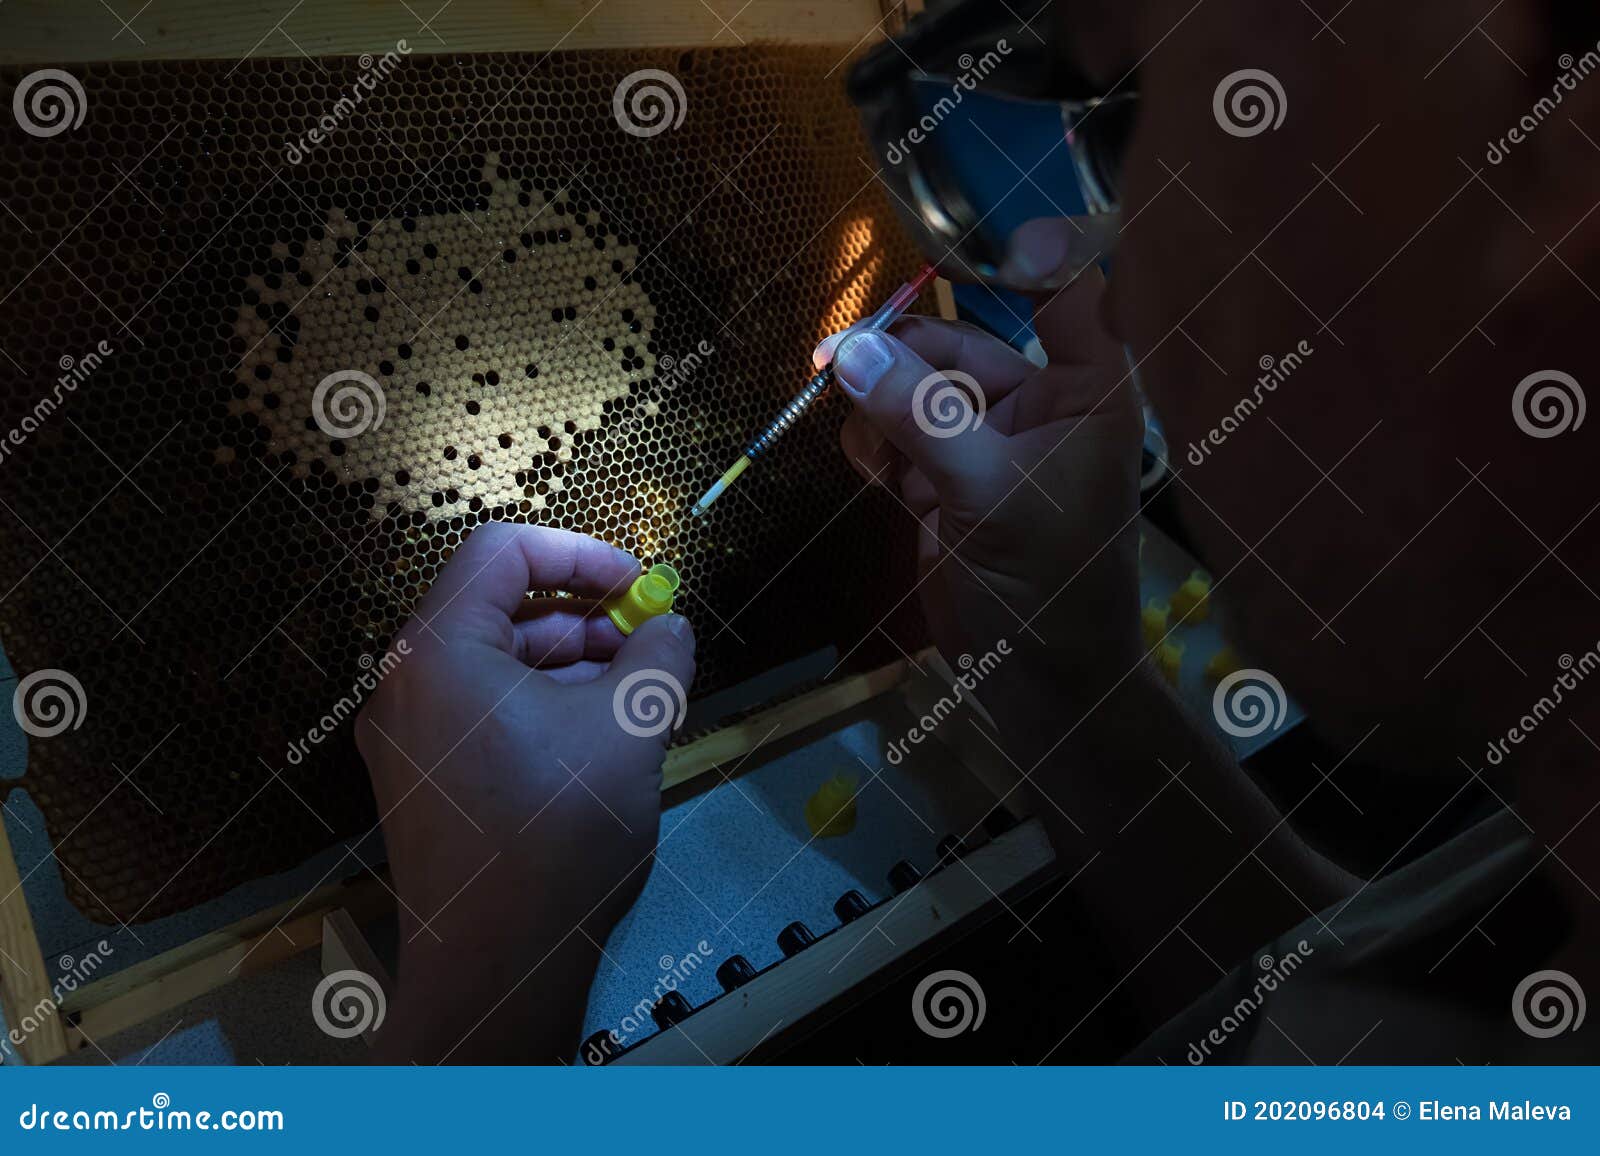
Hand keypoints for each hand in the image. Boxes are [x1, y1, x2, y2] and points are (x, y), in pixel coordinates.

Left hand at [356, 522, 694, 1060]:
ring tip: (635, 700)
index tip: (640, 585)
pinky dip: (540, 709)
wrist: (493, 971)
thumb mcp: (629, 730)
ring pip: (494, 665)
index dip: (581, 552)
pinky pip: (480, 714)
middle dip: (583, 616)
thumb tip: (669, 627)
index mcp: (437, 650)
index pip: (502, 549)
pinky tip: (598, 744)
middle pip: (497, 607)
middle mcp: (404, 685)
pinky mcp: (420, 784)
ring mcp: (404, 739)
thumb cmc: (556, 836)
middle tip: (649, 648)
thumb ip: (658, 658)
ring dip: (569, 666)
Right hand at [817, 231, 1143, 693]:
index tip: (969, 249)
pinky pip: (896, 433)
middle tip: (836, 353)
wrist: (1035, 686)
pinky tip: (865, 460)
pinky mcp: (942, 482)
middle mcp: (1040, 406)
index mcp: (1089, 391)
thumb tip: (849, 351)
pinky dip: (872, 438)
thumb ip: (920, 417)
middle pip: (962, 340)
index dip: (1029, 256)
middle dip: (903, 347)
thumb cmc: (1048, 585)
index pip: (1070, 292)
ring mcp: (986, 444)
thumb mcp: (990, 492)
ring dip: (878, 394)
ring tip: (843, 408)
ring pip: (918, 386)